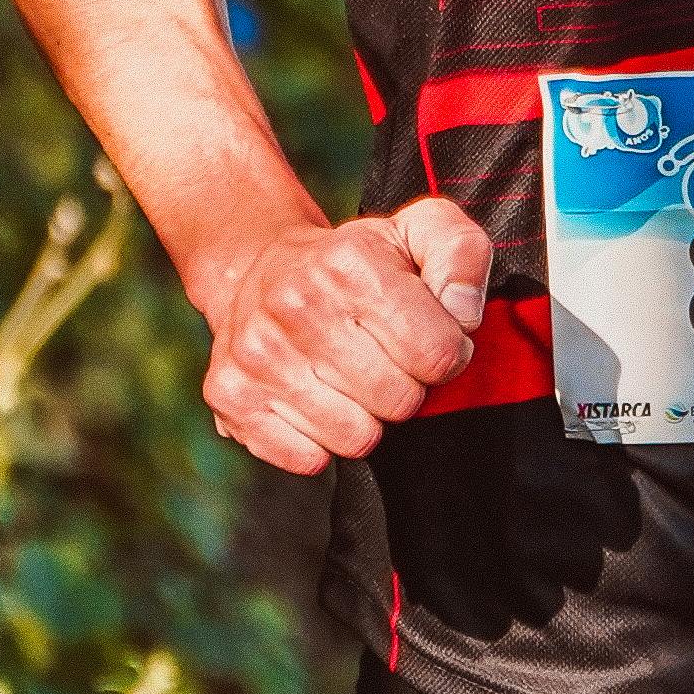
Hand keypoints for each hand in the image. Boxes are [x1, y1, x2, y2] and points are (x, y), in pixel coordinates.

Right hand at [194, 198, 491, 474]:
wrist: (256, 268)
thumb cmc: (352, 262)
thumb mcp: (417, 233)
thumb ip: (461, 255)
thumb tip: (462, 313)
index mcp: (349, 262)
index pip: (439, 353)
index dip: (446, 353)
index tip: (423, 337)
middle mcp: (296, 304)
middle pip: (401, 401)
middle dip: (406, 386)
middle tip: (385, 358)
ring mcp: (258, 353)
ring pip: (357, 438)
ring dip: (365, 417)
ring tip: (351, 379)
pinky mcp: (230, 395)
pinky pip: (307, 459)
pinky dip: (320, 443)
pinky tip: (316, 402)